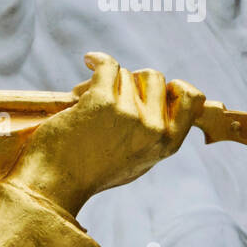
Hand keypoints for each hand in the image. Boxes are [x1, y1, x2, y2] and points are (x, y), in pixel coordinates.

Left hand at [5, 52, 204, 215]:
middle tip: (109, 96)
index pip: (192, 100)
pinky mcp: (100, 103)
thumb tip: (159, 102)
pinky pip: (107, 65)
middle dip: (130, 81)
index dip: (176, 86)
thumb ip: (153, 136)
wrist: (54, 186)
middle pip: (153, 78)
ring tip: (84, 104)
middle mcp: (152, 128)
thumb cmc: (90, 173)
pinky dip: (97, 60)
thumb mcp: (136, 161)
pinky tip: (89, 61)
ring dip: (103, 82)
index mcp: (166, 144)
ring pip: (123, 74)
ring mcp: (127, 114)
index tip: (154, 87)